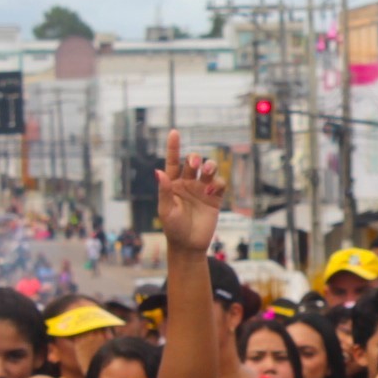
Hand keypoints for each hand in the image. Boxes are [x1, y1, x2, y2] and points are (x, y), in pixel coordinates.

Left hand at [154, 130, 222, 252]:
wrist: (189, 245)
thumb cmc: (173, 228)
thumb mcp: (166, 210)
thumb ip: (164, 191)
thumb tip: (158, 172)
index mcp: (173, 183)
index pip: (173, 161)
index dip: (174, 147)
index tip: (174, 132)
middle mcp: (188, 183)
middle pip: (193, 162)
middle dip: (194, 159)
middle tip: (194, 165)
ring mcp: (202, 189)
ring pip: (209, 168)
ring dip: (209, 166)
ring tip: (206, 172)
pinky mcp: (215, 197)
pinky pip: (220, 183)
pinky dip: (217, 183)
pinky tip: (211, 193)